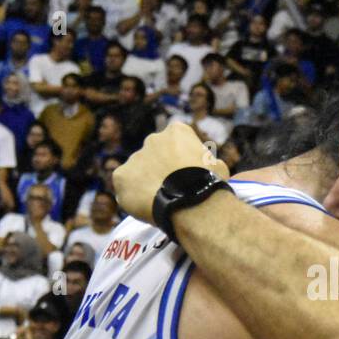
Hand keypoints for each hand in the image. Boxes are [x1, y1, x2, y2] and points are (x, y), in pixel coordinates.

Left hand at [113, 122, 228, 222]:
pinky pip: (125, 187)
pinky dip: (133, 196)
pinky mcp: (121, 176)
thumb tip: (205, 168)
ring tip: (160, 202)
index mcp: (177, 131)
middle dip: (161, 170)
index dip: (181, 160)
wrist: (190, 202)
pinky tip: (146, 207)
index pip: (177, 142)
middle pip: (155, 155)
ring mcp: (135, 157)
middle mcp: (152, 139)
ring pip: (139, 172)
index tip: (186, 175)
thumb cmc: (209, 185)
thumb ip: (204, 162)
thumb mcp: (218, 166)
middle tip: (171, 190)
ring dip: (147, 183)